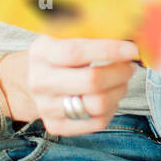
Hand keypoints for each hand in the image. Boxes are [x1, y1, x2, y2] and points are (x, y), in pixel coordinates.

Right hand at [0, 38, 139, 135]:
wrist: (28, 83)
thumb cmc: (57, 57)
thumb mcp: (62, 38)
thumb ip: (89, 34)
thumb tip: (127, 35)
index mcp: (41, 53)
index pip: (77, 52)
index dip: (108, 50)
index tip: (131, 49)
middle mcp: (40, 81)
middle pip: (91, 81)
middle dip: (120, 73)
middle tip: (129, 66)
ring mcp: (46, 107)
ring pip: (98, 104)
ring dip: (119, 91)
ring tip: (122, 81)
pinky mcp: (56, 126)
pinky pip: (97, 122)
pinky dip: (112, 108)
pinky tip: (111, 97)